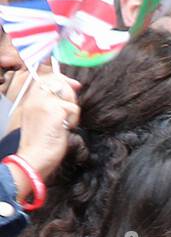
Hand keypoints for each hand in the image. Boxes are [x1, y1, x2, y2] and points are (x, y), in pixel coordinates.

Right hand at [7, 68, 79, 183]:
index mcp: (30, 99)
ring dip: (71, 110)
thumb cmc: (40, 144)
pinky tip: (64, 129)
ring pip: (68, 94)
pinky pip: (73, 109)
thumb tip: (70, 89)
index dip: (62, 79)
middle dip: (70, 94)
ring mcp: (44, 102)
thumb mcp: (41, 119)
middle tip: (68, 113)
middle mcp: (35, 97)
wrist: (34, 158)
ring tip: (63, 124)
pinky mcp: (55, 110)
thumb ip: (50, 103)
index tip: (74, 85)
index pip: (47, 78)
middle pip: (59, 80)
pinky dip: (73, 120)